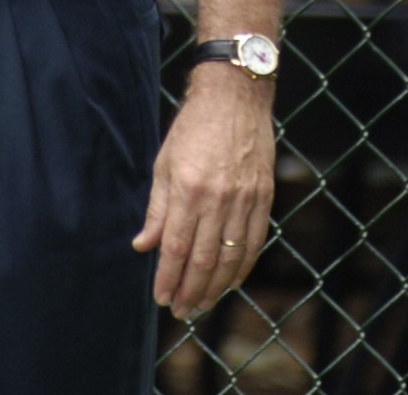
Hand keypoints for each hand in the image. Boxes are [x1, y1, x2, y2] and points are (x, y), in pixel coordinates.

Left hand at [133, 63, 275, 318]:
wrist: (235, 96)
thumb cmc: (193, 128)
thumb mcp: (164, 164)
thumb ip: (156, 209)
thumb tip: (143, 246)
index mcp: (188, 189)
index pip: (175, 248)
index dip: (168, 278)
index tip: (162, 298)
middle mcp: (217, 197)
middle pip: (203, 259)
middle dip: (191, 291)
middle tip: (182, 310)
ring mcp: (244, 197)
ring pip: (231, 255)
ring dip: (216, 286)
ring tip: (203, 303)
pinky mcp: (264, 194)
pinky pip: (254, 239)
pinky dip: (243, 265)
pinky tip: (231, 281)